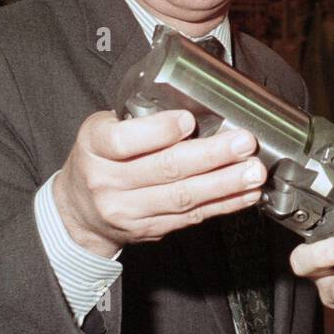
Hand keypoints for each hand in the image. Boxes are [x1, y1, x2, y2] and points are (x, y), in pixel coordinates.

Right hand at [53, 109, 265, 258]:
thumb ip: (140, 118)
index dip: (158, 131)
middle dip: (211, 156)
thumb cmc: (100, 158)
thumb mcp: (103, 128)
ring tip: (254, 171)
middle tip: (243, 143)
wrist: (79, 211)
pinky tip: (246, 194)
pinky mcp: (149, 230)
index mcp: (94, 146)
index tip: (188, 120)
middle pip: (164, 169)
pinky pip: (192, 217)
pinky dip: (224, 204)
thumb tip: (198, 103)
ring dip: (225, 183)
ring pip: (182, 197)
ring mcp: (128, 211)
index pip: (123, 140)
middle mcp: (107, 181)